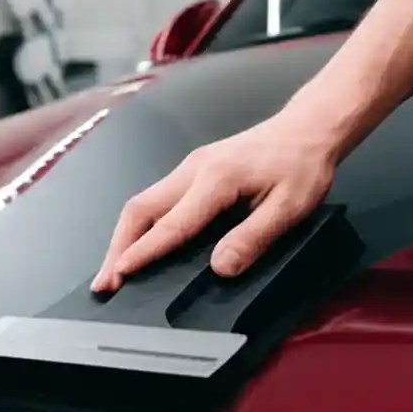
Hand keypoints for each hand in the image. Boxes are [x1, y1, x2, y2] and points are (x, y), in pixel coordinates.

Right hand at [91, 118, 335, 291]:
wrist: (307, 128)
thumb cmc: (302, 166)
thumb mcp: (290, 207)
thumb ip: (253, 237)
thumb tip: (220, 268)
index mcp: (217, 179)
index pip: (172, 223)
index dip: (144, 252)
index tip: (121, 274)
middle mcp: (193, 169)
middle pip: (139, 209)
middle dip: (118, 247)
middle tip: (105, 283)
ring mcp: (189, 168)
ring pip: (143, 203)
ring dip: (124, 237)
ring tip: (113, 271)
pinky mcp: (193, 171)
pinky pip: (156, 200)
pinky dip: (140, 226)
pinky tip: (138, 245)